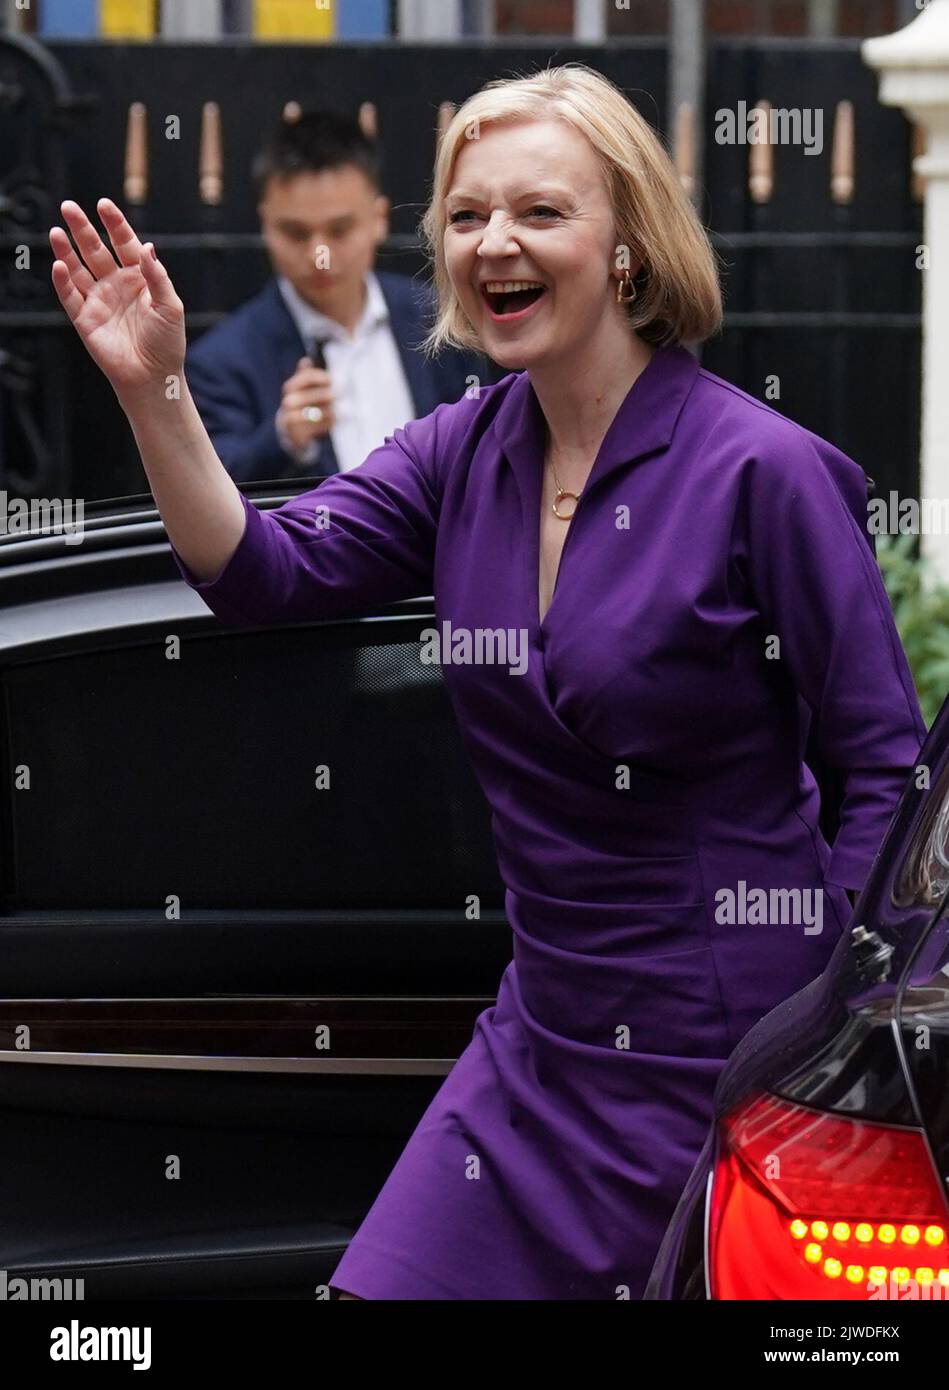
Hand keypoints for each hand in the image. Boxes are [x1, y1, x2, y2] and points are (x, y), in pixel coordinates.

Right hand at [49, 198, 184, 396]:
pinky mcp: (85, 319)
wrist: (154, 377)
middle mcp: (116, 285)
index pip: (124, 243)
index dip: (114, 224)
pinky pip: (70, 296)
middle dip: (82, 229)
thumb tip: (146, 246)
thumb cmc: (167, 343)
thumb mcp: (170, 306)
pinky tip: (58, 265)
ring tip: (56, 231)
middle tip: (68, 206)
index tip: (103, 204)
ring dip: (65, 250)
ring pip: (78, 269)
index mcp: (139, 278)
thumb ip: (157, 276)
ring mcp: (99, 300)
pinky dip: (63, 281)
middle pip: (95, 250)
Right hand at [276, 358, 335, 453]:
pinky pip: (315, 428)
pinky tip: (338, 419)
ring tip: (344, 410)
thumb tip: (305, 360)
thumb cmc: (301, 402)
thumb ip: (305, 375)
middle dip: (322, 395)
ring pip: (310, 414)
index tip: (331, 379)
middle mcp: (288, 402)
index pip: (304, 379)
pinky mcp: (298, 432)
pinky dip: (328, 423)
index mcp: (290, 387)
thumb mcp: (302, 388)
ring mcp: (291, 418)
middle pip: (306, 397)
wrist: (289, 428)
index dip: (318, 377)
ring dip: (328, 411)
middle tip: (338, 394)